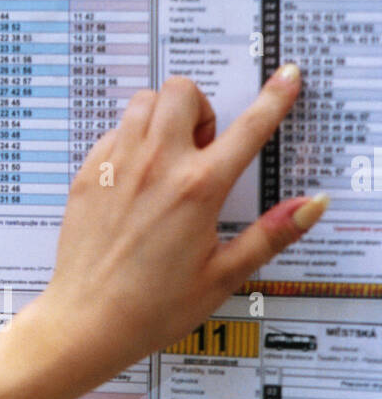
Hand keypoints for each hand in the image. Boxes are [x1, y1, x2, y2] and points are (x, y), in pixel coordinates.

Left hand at [25, 66, 325, 398]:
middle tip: (202, 149)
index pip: (249, 128)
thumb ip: (270, 234)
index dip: (274, 98)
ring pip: (143, 102)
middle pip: (183, 91)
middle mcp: (157, 166)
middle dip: (200, 109)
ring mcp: (117, 166)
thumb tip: (311, 206)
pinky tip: (135, 179)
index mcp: (198, 189)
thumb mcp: (223, 275)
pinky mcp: (88, 175)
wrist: (87, 321)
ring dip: (162, 117)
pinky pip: (113, 131)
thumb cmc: (152, 307)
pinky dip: (130, 141)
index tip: (286, 77)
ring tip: (167, 159)